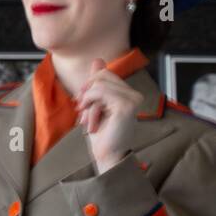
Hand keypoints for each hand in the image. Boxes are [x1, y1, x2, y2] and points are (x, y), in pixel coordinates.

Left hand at [75, 58, 140, 173]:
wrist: (106, 154)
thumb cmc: (101, 133)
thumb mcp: (94, 104)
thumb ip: (97, 83)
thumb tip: (98, 60)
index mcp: (128, 93)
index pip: (104, 73)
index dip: (88, 85)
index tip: (81, 102)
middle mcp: (134, 95)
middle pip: (101, 76)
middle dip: (86, 92)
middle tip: (81, 110)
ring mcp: (133, 100)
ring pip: (98, 85)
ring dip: (87, 103)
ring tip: (87, 120)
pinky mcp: (126, 106)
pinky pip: (99, 93)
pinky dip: (90, 108)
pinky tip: (92, 123)